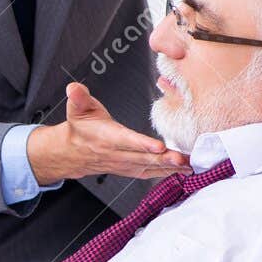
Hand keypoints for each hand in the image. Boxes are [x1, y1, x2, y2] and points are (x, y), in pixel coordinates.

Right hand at [26, 83, 190, 184]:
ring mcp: (123, 164)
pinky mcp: (130, 169)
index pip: (126, 141)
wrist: (71, 153)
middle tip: (183, 158)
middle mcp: (116, 154)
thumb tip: (74, 88)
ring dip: (169, 167)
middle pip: (142, 157)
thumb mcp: (76, 109)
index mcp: (106, 137)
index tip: (159, 146)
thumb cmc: (80, 128)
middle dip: (164, 159)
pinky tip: (182, 170)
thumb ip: (78, 98)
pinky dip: (166, 173)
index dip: (142, 144)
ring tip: (189, 164)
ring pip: (149, 166)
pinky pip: (149, 173)